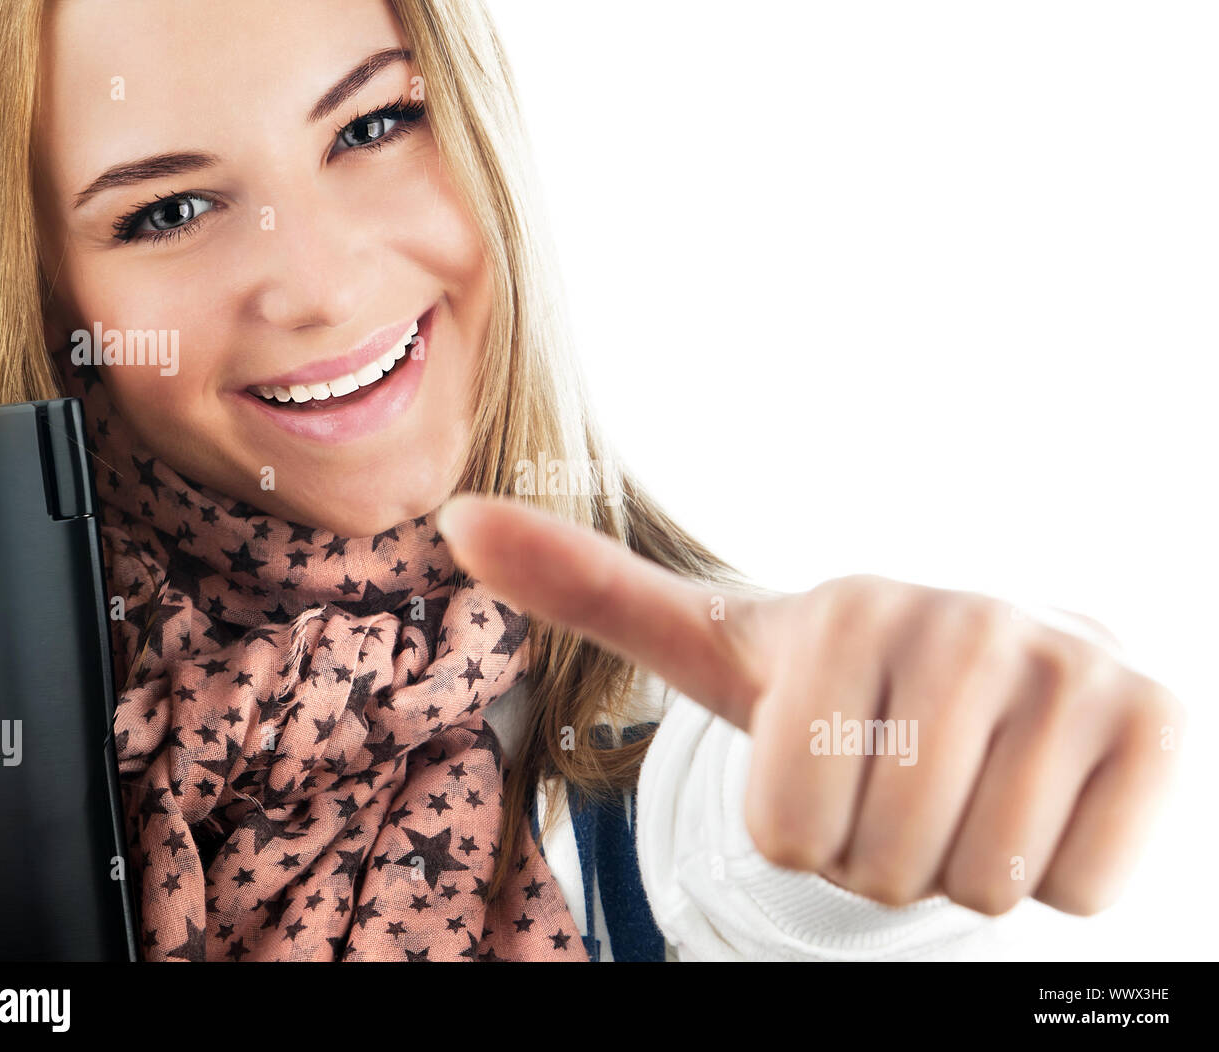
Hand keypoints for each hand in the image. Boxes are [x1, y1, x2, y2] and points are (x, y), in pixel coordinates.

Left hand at [438, 495, 1184, 916]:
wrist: (1001, 665)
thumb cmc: (844, 677)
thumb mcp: (718, 641)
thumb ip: (591, 589)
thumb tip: (452, 519)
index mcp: (845, 610)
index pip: (785, 831)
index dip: (802, 833)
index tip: (831, 764)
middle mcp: (962, 618)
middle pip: (881, 861)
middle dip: (881, 853)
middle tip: (905, 778)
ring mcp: (1071, 662)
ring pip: (980, 881)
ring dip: (961, 865)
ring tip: (967, 782)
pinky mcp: (1160, 718)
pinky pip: (1080, 886)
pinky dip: (1056, 874)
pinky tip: (1042, 791)